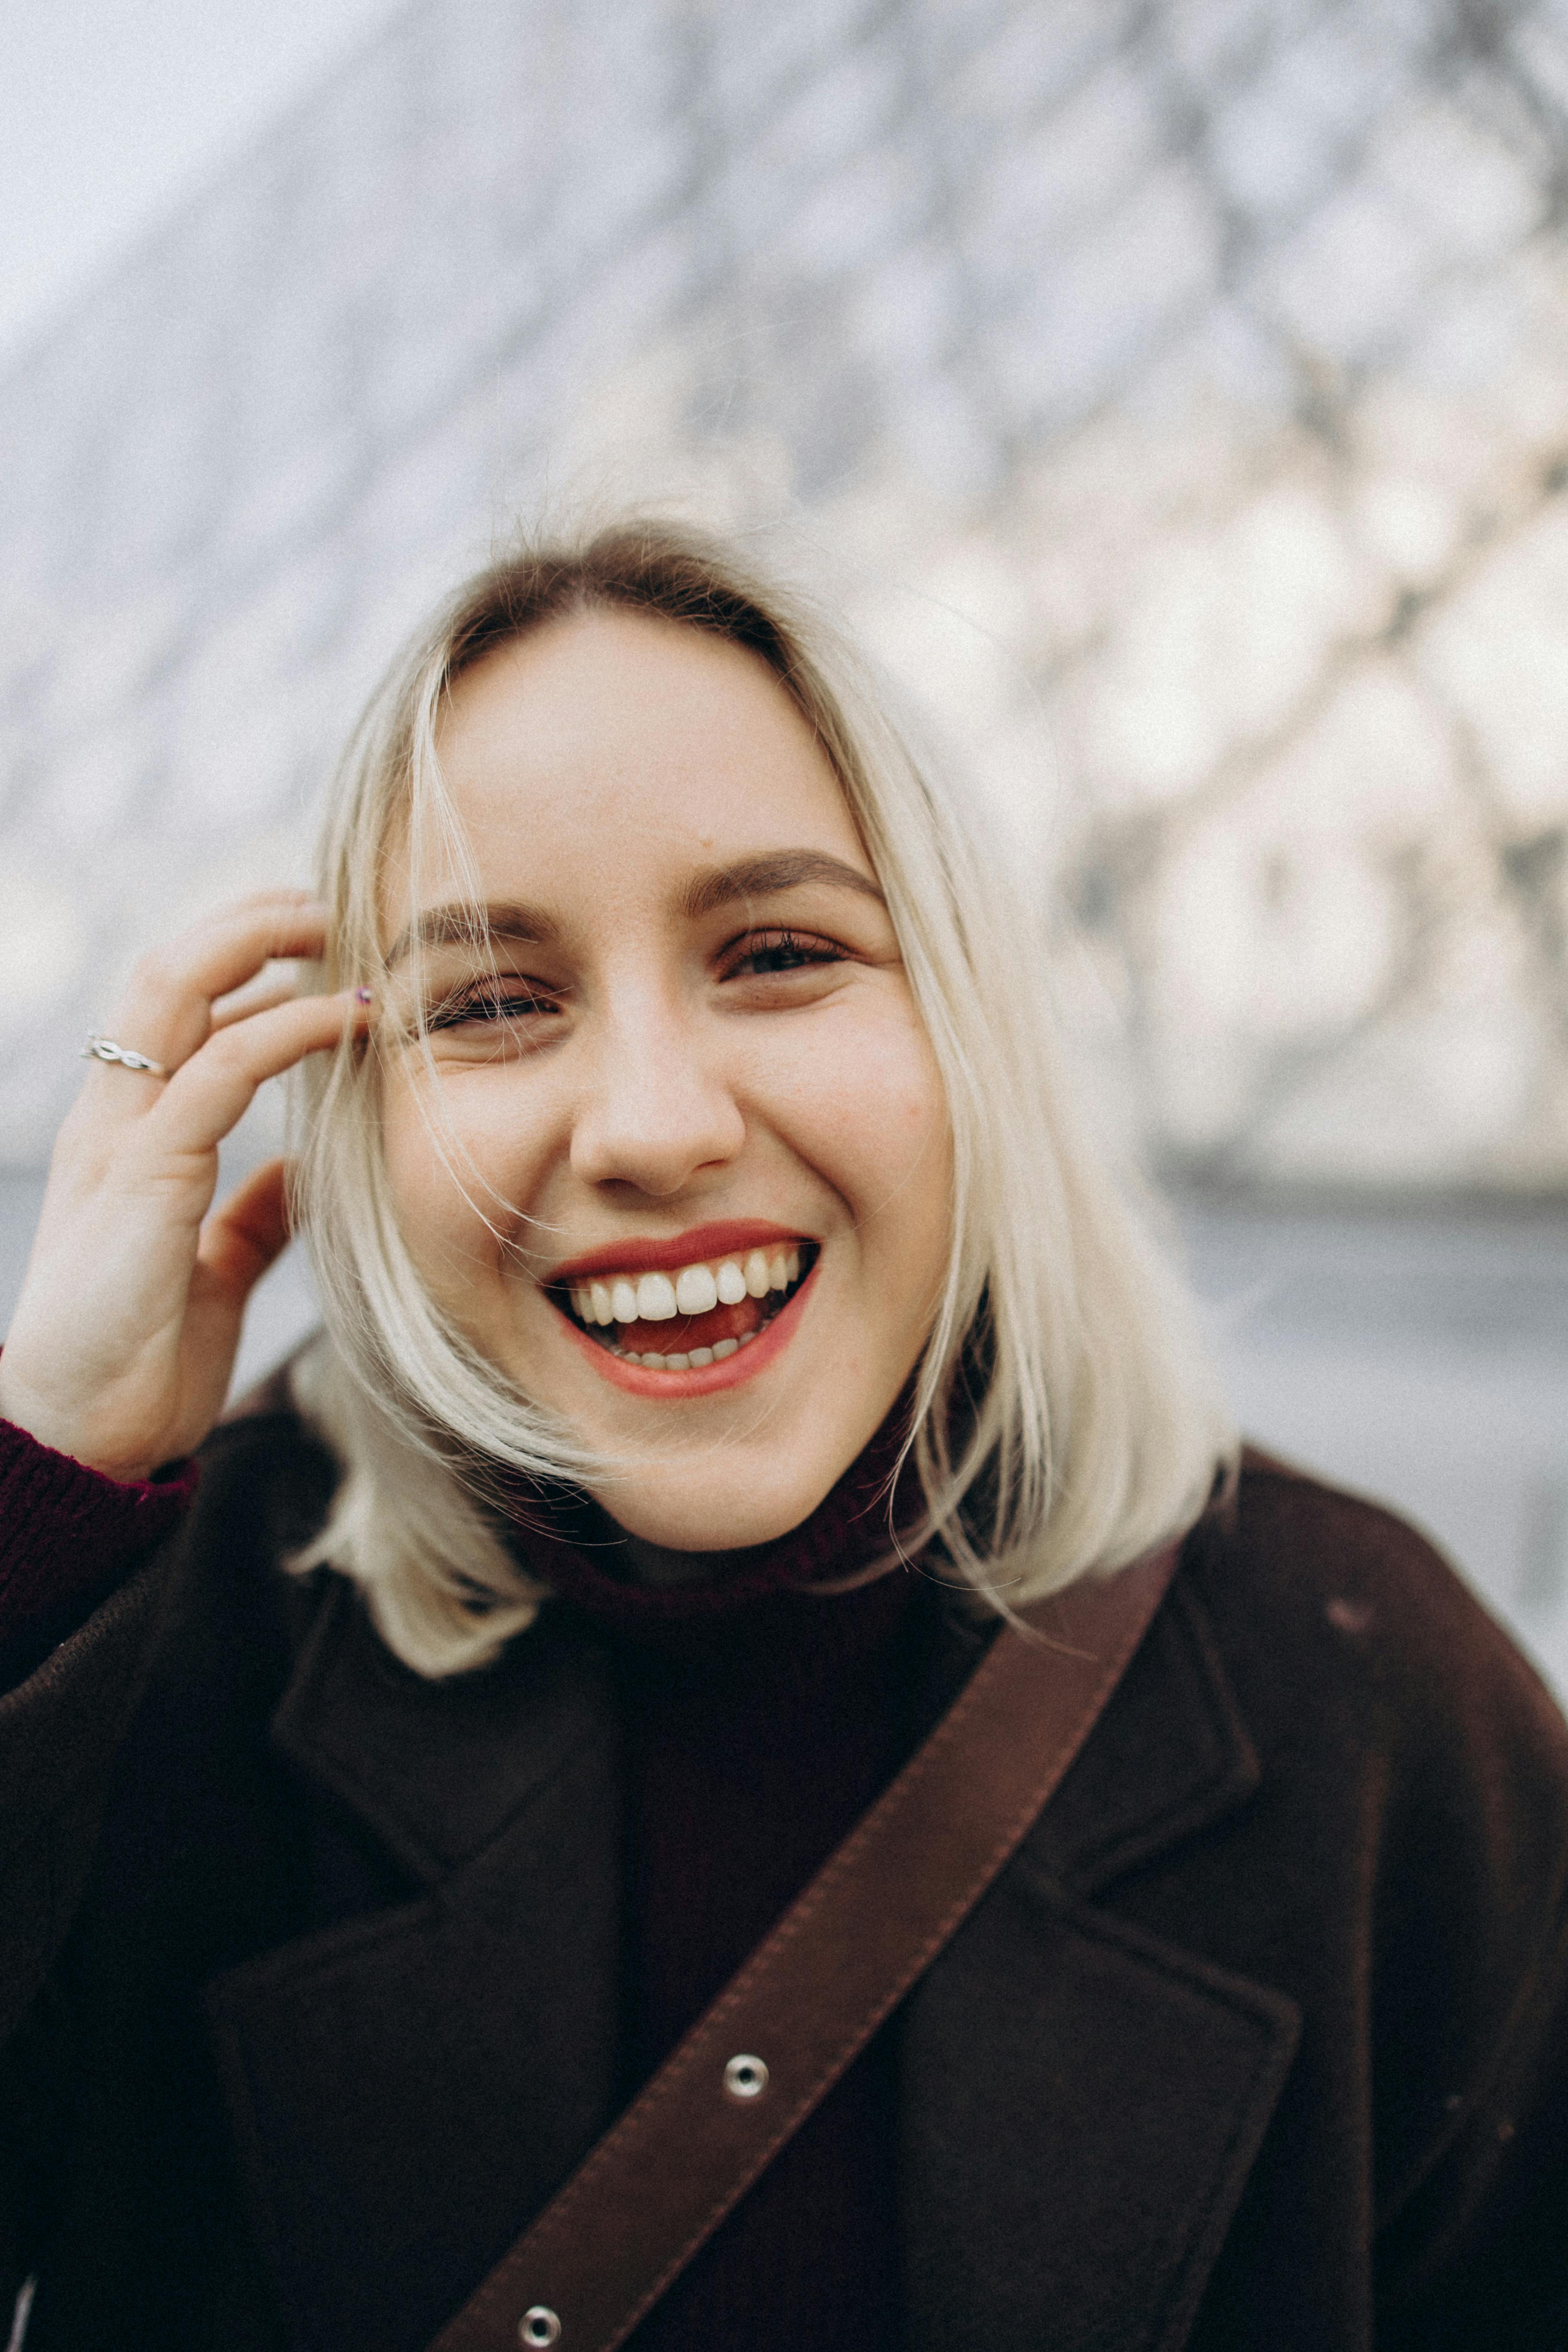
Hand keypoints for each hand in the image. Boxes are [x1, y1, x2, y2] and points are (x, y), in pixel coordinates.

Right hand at [0, 891, 366, 1481]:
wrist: (87, 1437)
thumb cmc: (142, 1357)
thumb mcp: (214, 1266)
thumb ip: (252, 1215)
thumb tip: (301, 1175)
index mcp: (125, 1136)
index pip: (170, 1010)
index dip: (237, 962)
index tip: (315, 944)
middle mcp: (112, 1119)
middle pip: (165, 973)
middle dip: (245, 922)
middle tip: (328, 902)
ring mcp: (119, 1140)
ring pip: (175, 991)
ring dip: (262, 945)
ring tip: (338, 928)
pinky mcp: (143, 1174)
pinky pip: (220, 1070)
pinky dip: (289, 1028)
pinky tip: (349, 1015)